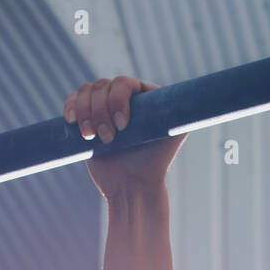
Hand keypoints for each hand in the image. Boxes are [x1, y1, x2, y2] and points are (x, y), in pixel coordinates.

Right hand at [63, 76, 187, 199]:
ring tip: (92, 139)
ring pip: (86, 91)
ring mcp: (103, 107)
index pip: (123, 82)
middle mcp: (124, 99)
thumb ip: (183, 113)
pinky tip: (73, 122)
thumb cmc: (154, 164)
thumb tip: (199, 96)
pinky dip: (71, 107)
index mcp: (143, 96)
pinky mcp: (86, 118)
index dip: (118, 100)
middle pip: (102, 86)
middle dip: (101, 113)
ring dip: (86, 113)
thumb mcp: (174, 135)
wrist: (131, 187)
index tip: (123, 127)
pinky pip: (73, 100)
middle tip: (109, 140)